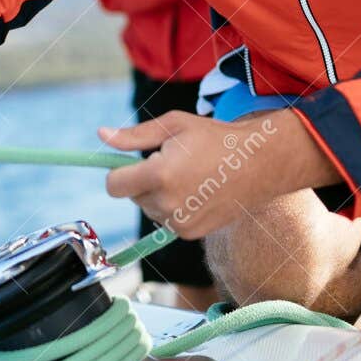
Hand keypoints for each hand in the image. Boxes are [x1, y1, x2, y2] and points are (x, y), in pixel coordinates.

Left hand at [100, 109, 337, 238]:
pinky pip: (166, 221)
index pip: (114, 185)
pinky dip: (173, 208)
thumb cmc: (215, 138)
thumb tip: (101, 135)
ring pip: (149, 209)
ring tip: (187, 177)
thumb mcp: (173, 126)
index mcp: (159, 175)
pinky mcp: (190, 233)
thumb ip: (134, 136)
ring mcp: (179, 222)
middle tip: (172, 163)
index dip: (118, 173)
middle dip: (143, 180)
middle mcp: (167, 204)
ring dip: (158, 195)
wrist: (258, 163)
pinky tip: (196, 192)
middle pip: (132, 196)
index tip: (131, 164)